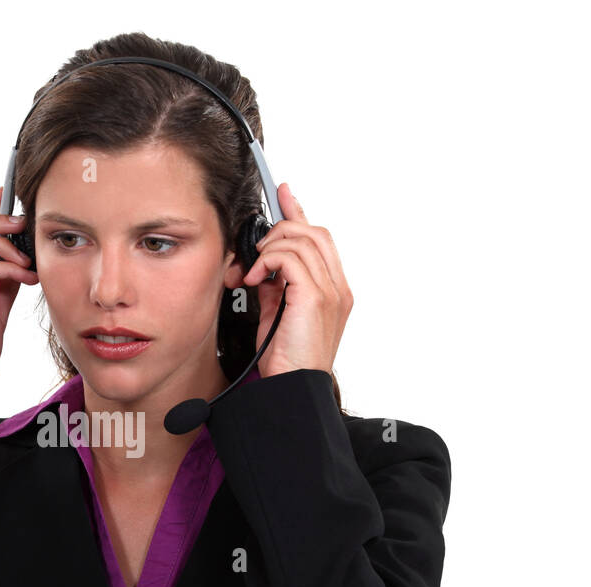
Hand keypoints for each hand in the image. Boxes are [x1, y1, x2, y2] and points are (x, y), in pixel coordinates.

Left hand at [240, 183, 352, 378]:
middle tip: (256, 248)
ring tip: (252, 272)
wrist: (292, 389)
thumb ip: (276, 289)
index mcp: (333, 290)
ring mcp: (330, 291)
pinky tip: (255, 278)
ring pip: (302, 239)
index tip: (283, 194)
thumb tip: (262, 269)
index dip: (299, 212)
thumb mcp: (277, 317)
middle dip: (281, 227)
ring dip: (269, 248)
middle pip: (315, 231)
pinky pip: (290, 257)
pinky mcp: (315, 297)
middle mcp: (338, 287)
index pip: (320, 239)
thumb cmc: (286, 361)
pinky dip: (267, 261)